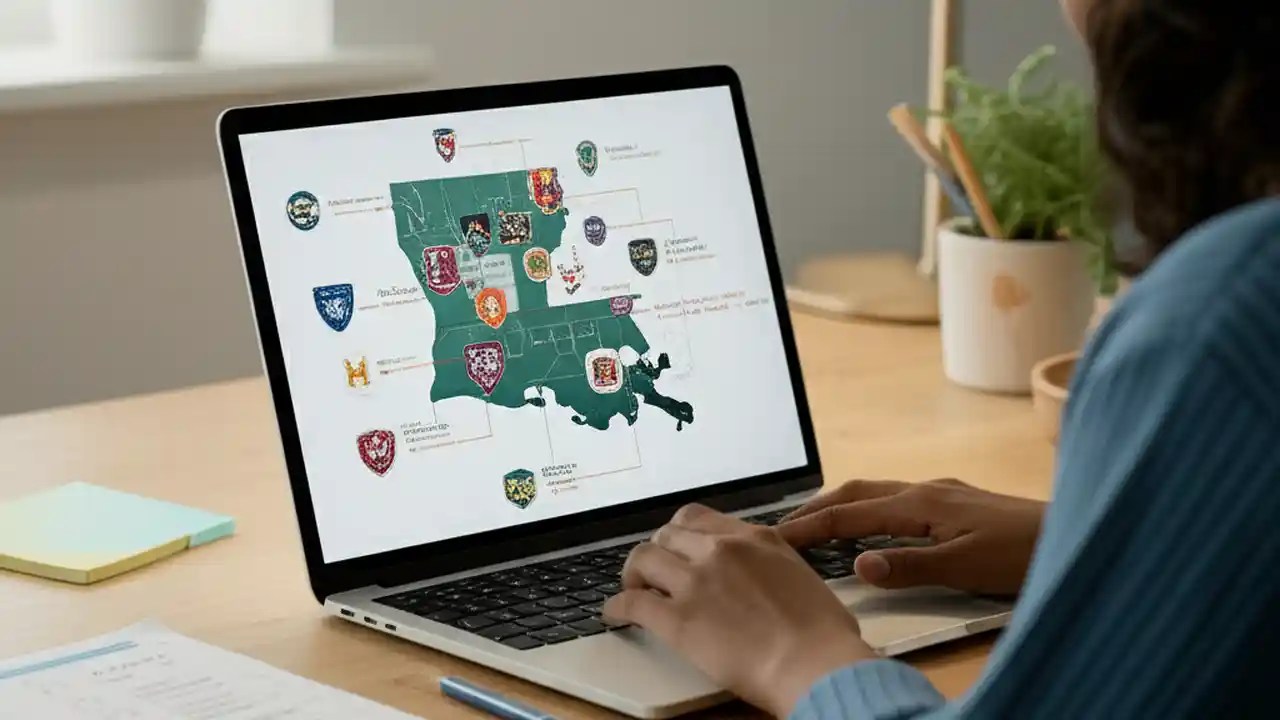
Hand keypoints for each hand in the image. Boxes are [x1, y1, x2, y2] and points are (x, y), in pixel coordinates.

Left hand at [603, 504, 874, 717]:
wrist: (815, 664)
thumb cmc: (824, 632)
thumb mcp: (800, 574)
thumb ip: (770, 564)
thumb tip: (761, 576)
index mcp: (753, 538)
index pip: (698, 518)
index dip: (679, 534)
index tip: (677, 548)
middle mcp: (720, 551)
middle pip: (667, 535)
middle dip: (658, 552)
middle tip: (656, 572)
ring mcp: (696, 582)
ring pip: (643, 558)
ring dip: (634, 573)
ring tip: (633, 588)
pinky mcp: (678, 620)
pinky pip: (633, 602)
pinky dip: (617, 606)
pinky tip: (614, 613)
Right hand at [779, 479, 1044, 595]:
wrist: (1077, 533)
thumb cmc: (1022, 554)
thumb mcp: (965, 568)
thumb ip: (910, 566)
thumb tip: (858, 565)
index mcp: (921, 504)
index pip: (851, 513)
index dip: (811, 526)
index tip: (778, 537)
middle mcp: (927, 490)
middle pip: (858, 491)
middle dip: (818, 506)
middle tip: (786, 526)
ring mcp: (944, 492)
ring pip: (878, 492)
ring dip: (843, 504)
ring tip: (818, 522)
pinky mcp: (958, 501)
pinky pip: (898, 498)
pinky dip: (870, 508)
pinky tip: (875, 524)